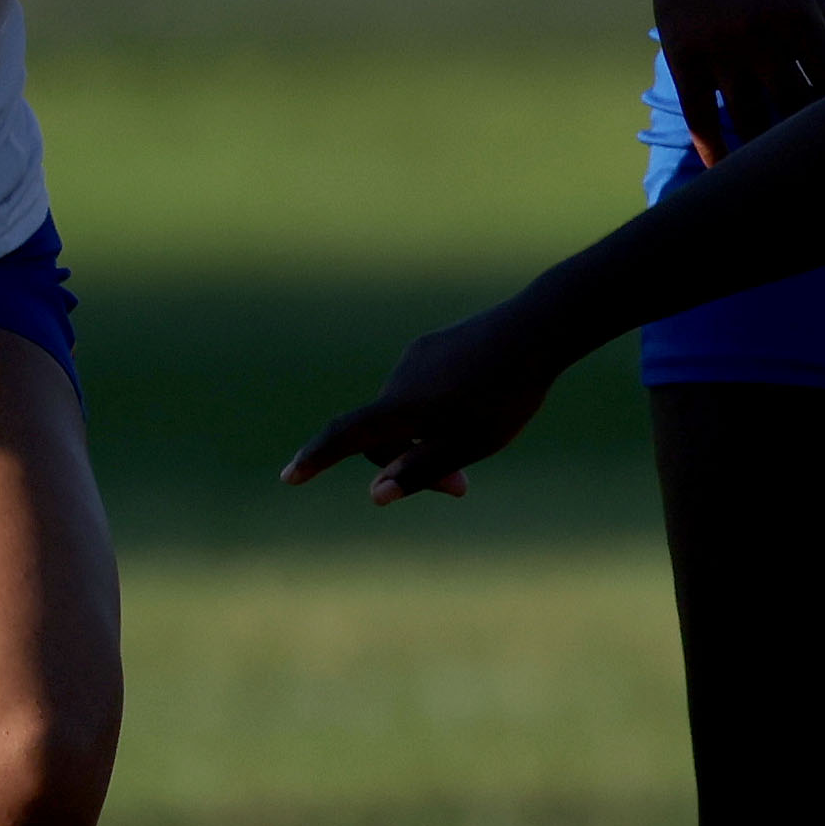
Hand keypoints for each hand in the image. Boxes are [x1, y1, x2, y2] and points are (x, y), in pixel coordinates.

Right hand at [280, 314, 560, 505]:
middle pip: (383, 435)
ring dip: (430, 437)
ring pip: (407, 412)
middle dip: (410, 464)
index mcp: (400, 407)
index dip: (315, 459)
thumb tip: (376, 495)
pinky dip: (438, 411)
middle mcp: (399, 379)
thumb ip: (420, 470)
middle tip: (461, 488)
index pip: (344, 437)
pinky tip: (480, 406)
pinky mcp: (437, 346)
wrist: (536, 330)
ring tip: (480, 441)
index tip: (288, 476)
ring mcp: (417, 358)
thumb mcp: (466, 445)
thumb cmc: (504, 396)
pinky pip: (424, 389)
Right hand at [647, 0, 824, 162]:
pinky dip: (716, 150)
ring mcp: (720, 47)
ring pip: (749, 120)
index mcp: (801, 16)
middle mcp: (763, 34)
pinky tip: (727, 173)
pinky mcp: (683, 56)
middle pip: (795, 109)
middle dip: (812, 150)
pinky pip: (701, 117)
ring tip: (781, 189)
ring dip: (765, 158)